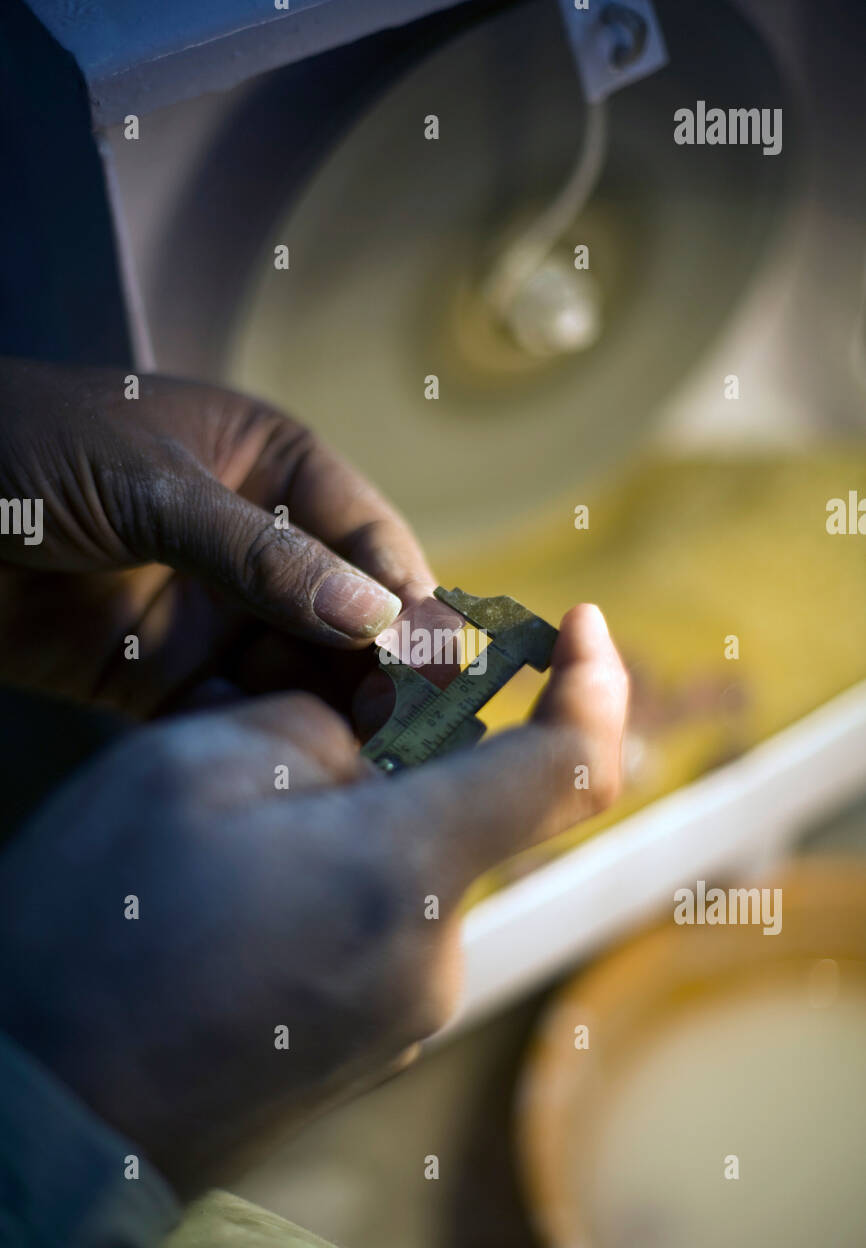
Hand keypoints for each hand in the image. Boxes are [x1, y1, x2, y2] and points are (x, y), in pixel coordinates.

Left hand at [0, 358, 457, 721]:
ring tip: (356, 759)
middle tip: (407, 726)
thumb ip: (262, 555)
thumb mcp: (151, 484)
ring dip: (327, 716)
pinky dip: (253, 743)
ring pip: (297, 677)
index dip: (408, 599)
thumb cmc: (25, 448)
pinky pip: (227, 719)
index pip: (369, 539)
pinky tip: (277, 770)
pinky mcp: (158, 677)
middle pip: (347, 619)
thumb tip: (377, 617)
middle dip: (378, 670)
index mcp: (270, 468)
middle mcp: (256, 546)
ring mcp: (209, 614)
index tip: (442, 662)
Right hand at [0, 604, 626, 1194]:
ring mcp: (405, 1016)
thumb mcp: (193, 764)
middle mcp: (434, 958)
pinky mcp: (368, 1045)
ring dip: (364, 816)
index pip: (568, 768)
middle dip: (413, 747)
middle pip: (474, 811)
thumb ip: (315, 727)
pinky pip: (386, 926)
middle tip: (305, 717)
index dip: (591, 683)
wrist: (46, 1116)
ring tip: (241, 817)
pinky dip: (346, 876)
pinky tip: (243, 883)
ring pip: (419, 867)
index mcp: (409, 873)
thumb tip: (364, 741)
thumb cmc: (100, 931)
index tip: (583, 624)